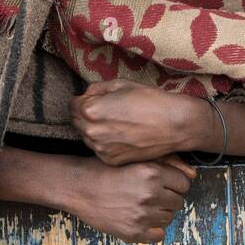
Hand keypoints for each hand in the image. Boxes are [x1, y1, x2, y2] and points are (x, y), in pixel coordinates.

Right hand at [67, 153, 196, 242]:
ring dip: (160, 212)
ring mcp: (142, 216)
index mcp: (152, 173)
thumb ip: (169, 162)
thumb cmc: (108, 169)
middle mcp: (149, 194)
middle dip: (168, 197)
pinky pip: (159, 235)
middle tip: (149, 193)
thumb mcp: (137, 158)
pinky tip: (139, 218)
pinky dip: (153, 229)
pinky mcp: (133, 233)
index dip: (174, 183)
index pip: (184, 184)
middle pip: (178, 202)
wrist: (79, 187)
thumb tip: (194, 174)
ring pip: (169, 218)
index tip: (162, 182)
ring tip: (141, 204)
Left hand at [69, 79, 196, 165]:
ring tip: (117, 123)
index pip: (72, 105)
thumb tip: (86, 95)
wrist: (173, 125)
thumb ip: (96, 88)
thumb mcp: (121, 84)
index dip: (83, 100)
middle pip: (77, 121)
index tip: (95, 99)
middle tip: (107, 110)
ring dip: (95, 129)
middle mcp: (92, 132)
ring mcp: (101, 149)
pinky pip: (99, 149)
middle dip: (86, 115)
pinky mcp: (111, 160)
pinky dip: (106, 142)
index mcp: (92, 110)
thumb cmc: (149, 100)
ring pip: (87, 136)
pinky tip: (122, 135)